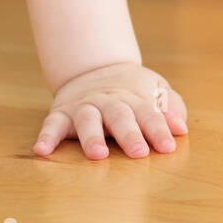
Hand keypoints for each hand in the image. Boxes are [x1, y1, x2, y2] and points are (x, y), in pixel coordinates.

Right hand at [33, 62, 188, 159]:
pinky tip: (41, 151)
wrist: (95, 67)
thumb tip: (181, 127)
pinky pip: (52, 124)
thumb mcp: (156, 90)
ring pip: (87, 120)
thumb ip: (172, 107)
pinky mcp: (62, 113)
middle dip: (129, 134)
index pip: (149, 113)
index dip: (159, 129)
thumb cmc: (133, 89)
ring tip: (97, 155)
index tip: (169, 147)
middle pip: (120, 116)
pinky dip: (46, 137)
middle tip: (139, 153)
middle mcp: (109, 102)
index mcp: (135, 98)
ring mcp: (85, 107)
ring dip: (91, 137)